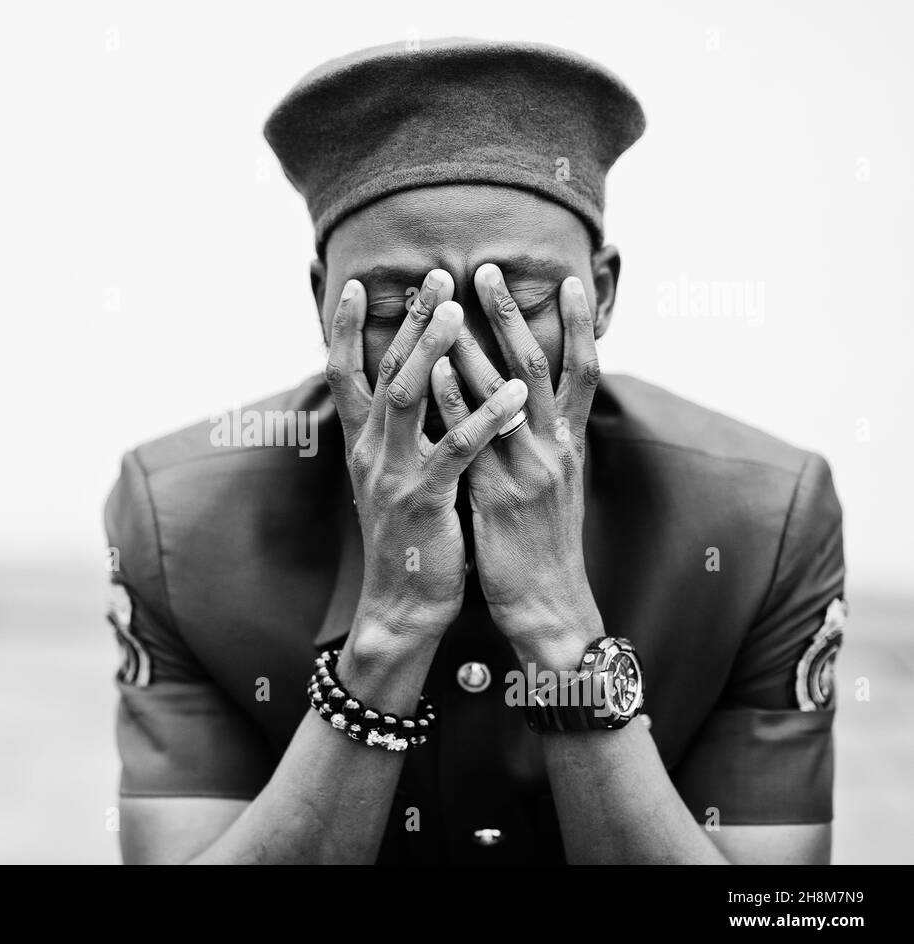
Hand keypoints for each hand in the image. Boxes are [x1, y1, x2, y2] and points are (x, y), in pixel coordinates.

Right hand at [325, 269, 530, 651]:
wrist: (401, 605)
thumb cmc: (408, 540)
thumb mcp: (394, 480)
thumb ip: (401, 435)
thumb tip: (418, 390)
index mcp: (364, 445)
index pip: (346, 374)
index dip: (346, 328)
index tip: (356, 284)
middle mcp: (371, 452)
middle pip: (385, 371)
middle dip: (410, 322)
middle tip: (436, 277)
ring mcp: (394, 475)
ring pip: (410, 398)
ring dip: (436, 351)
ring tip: (463, 312)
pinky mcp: (425, 501)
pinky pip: (455, 449)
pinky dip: (484, 416)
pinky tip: (515, 391)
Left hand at [433, 264, 603, 670]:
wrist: (550, 606)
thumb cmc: (546, 546)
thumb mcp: (556, 485)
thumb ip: (546, 443)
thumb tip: (533, 407)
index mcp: (571, 444)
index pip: (582, 371)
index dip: (579, 325)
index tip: (567, 280)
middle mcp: (555, 449)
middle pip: (538, 366)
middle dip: (513, 315)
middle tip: (488, 266)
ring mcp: (528, 471)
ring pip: (503, 394)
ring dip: (474, 342)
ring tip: (450, 298)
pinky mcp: (497, 497)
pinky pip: (472, 440)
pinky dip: (454, 402)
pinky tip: (432, 371)